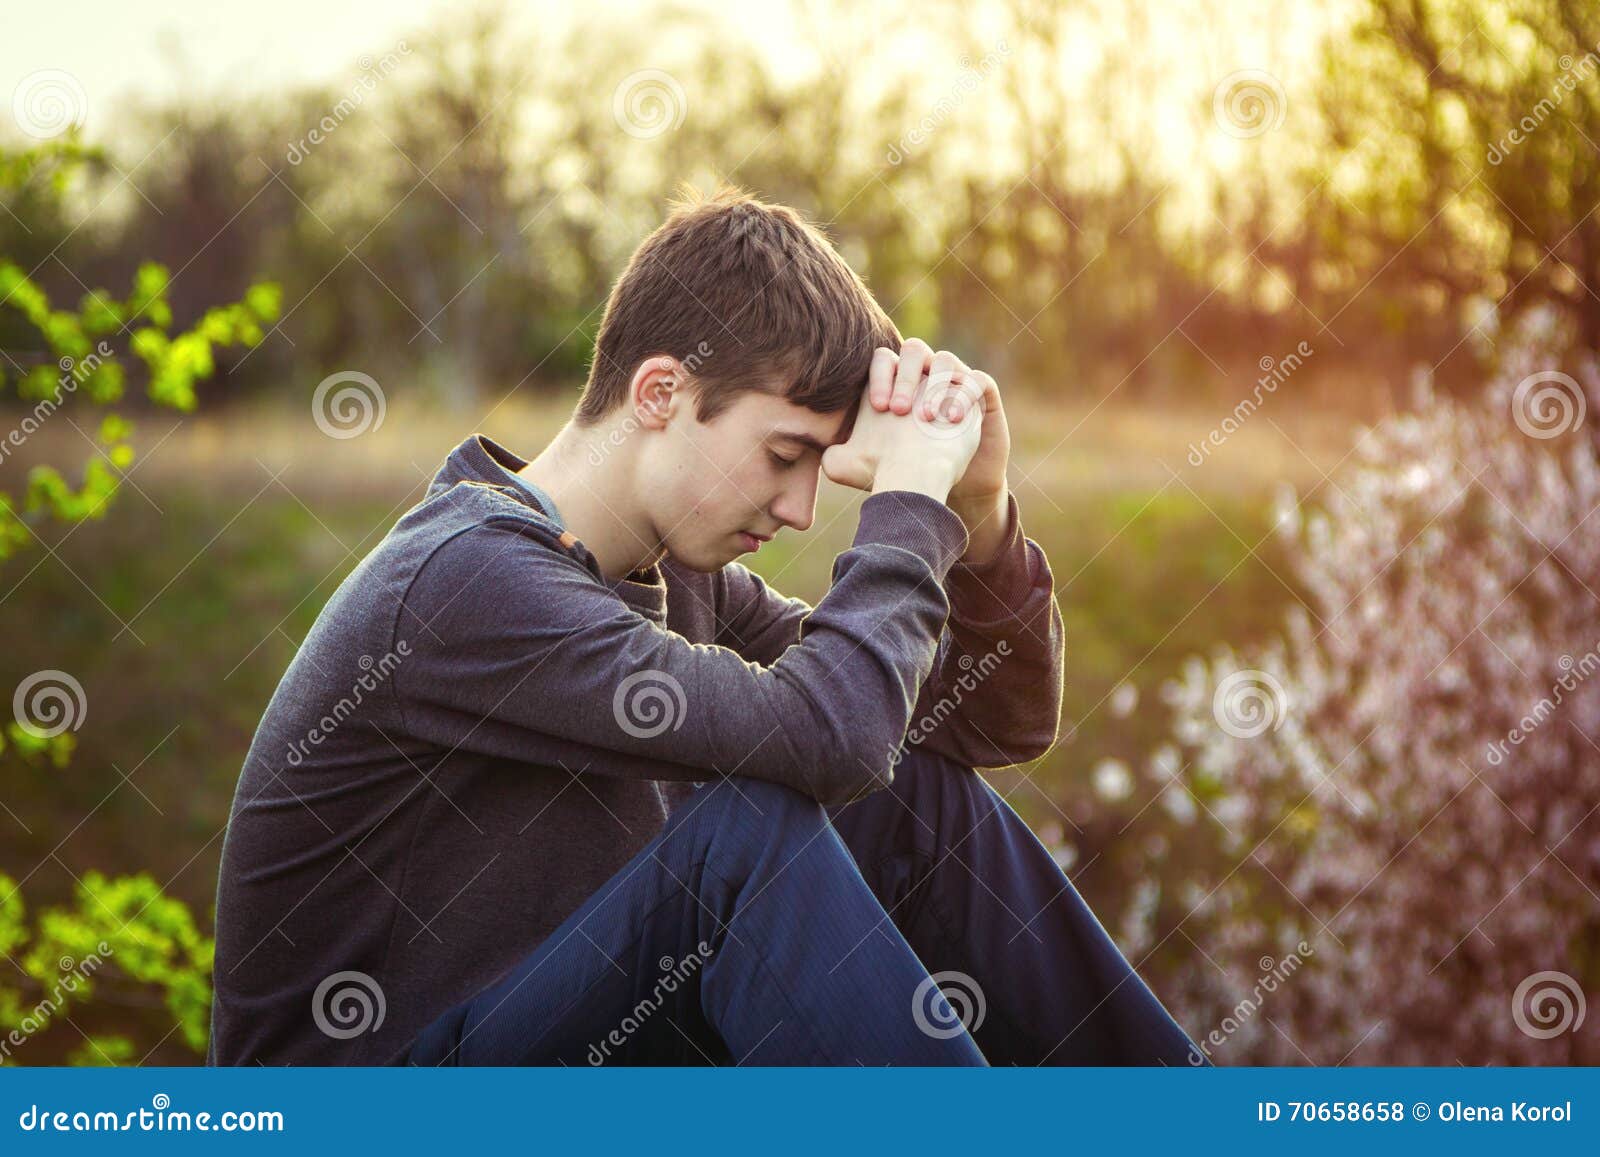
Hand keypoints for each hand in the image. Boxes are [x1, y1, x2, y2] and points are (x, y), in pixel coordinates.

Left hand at [820, 339, 983, 500]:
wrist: (931, 488)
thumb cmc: (890, 473)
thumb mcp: (852, 467)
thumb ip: (832, 455)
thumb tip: (818, 449)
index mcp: (891, 384)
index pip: (883, 358)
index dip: (879, 376)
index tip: (878, 408)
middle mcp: (921, 378)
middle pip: (914, 350)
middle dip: (905, 377)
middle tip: (899, 411)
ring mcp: (951, 385)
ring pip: (947, 360)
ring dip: (935, 384)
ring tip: (926, 418)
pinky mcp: (980, 397)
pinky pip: (978, 381)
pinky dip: (964, 395)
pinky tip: (951, 421)